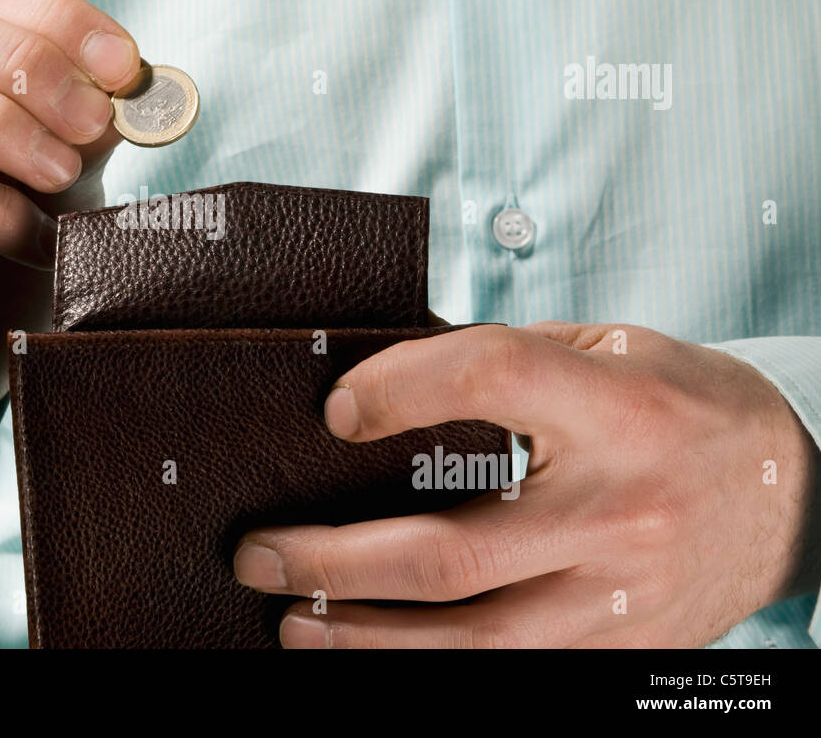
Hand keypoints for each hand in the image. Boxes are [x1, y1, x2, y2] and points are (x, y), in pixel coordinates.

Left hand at [234, 322, 820, 646]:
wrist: (795, 494)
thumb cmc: (682, 405)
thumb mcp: (610, 348)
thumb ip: (508, 359)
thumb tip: (382, 378)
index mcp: (617, 408)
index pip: (487, 377)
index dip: (398, 388)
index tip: (336, 413)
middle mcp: (620, 509)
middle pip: (451, 552)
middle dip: (334, 561)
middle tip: (258, 555)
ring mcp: (623, 596)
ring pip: (473, 640)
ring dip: (368, 638)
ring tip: (295, 623)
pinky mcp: (626, 651)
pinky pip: (516, 676)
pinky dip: (436, 670)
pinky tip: (377, 655)